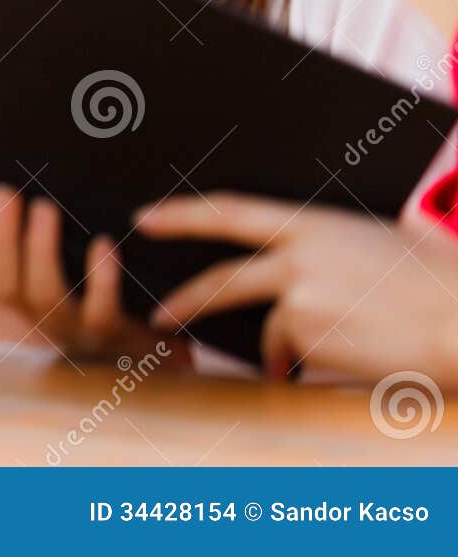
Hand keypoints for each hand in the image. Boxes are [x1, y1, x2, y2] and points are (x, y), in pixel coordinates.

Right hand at [0, 184, 181, 364]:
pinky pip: (104, 310)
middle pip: (1, 283)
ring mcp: (71, 331)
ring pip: (45, 296)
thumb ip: (26, 235)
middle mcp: (33, 318)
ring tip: (42, 209)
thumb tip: (11, 172)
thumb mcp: (51, 272)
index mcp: (7, 301)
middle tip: (4, 192)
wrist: (145, 370)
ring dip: (40, 251)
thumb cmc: (90, 307)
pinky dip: (102, 278)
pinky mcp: (114, 338)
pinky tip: (104, 244)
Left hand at [136, 193, 457, 384]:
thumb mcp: (372, 243)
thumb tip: (289, 272)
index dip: (182, 213)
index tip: (145, 217)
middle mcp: (298, 256)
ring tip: (334, 344)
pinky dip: (312, 362)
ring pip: (272, 326)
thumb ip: (323, 251)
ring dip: (288, 347)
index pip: (230, 212)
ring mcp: (301, 296)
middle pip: (222, 279)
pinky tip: (356, 355)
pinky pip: (297, 355)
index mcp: (313, 222)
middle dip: (185, 300)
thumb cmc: (436, 281)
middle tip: (158, 316)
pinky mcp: (310, 335)